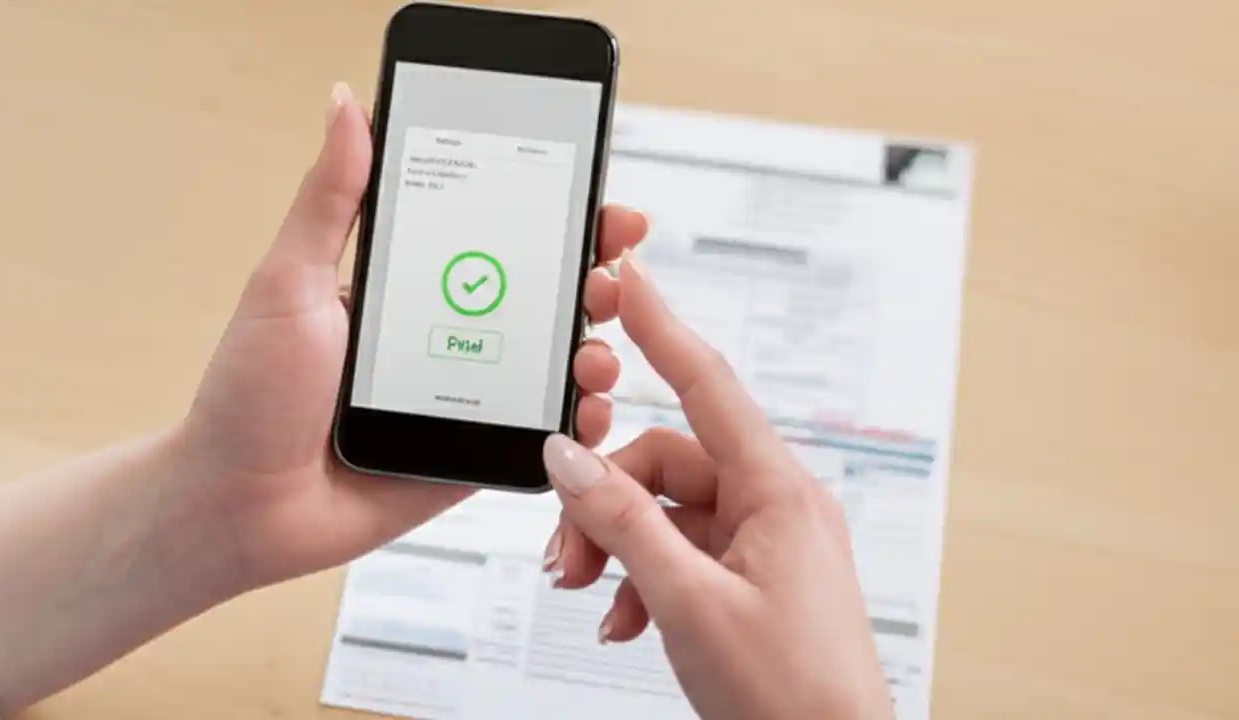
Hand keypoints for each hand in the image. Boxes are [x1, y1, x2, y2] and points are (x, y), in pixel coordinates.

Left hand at [178, 83, 646, 588]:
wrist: (235, 505)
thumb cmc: (248, 393)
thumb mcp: (288, 281)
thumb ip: (329, 199)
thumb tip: (346, 102)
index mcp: (410, 287)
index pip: (497, 239)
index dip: (556, 220)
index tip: (598, 205)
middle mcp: (447, 337)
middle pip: (542, 299)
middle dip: (593, 282)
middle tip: (609, 277)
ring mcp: (464, 398)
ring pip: (552, 367)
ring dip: (594, 351)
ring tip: (595, 351)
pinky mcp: (472, 456)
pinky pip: (538, 436)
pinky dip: (576, 425)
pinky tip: (587, 413)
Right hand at [540, 253, 891, 719]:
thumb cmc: (791, 694)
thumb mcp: (689, 603)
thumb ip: (624, 525)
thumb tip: (569, 461)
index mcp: (778, 492)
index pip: (708, 385)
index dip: (662, 327)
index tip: (629, 277)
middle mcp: (772, 503)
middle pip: (663, 460)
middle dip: (603, 501)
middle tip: (566, 556)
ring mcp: (760, 540)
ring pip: (663, 508)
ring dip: (617, 547)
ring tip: (593, 597)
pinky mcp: (747, 573)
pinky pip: (678, 548)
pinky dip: (641, 577)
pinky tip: (625, 620)